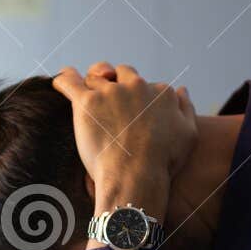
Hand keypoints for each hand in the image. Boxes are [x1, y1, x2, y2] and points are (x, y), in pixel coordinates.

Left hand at [52, 63, 197, 221]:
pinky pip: (70, 82)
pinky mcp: (87, 102)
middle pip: (122, 73)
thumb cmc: (164, 162)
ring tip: (85, 91)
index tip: (134, 112)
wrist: (137, 175)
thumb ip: (186, 108)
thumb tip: (181, 90)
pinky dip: (64, 80)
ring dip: (92, 82)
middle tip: (108, 100)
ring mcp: (110, 92)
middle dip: (116, 81)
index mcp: (161, 92)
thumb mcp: (189, 134)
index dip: (139, 97)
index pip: (148, 85)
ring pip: (97, 76)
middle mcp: (137, 86)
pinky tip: (61, 82)